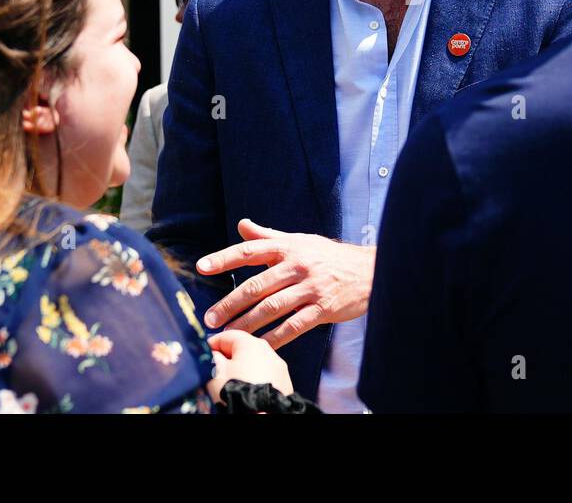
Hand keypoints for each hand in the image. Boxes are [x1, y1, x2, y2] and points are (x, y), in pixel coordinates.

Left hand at [197, 219, 375, 347]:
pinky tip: (259, 346)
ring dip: (247, 323)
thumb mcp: (300, 241)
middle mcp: (298, 265)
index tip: (202, 267)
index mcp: (289, 247)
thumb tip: (242, 224)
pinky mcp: (323, 308)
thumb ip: (269, 236)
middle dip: (230, 303)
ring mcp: (311, 287)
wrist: (369, 271)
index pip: (251, 251)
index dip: (225, 258)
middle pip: (257, 285)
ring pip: (272, 307)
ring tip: (227, 335)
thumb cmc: (329, 257)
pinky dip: (275, 337)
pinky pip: (294, 326)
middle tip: (210, 318)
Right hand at [207, 330, 293, 403]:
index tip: (203, 355)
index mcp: (252, 343)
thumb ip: (212, 357)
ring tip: (229, 384)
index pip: (227, 336)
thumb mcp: (214, 372)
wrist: (261, 416)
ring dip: (242, 370)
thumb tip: (213, 354)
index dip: (211, 344)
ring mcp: (280, 369)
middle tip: (214, 371)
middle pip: (243, 349)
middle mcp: (270, 352)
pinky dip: (254, 381)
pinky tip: (246, 391)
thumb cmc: (236, 392)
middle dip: (227, 358)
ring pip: (255, 364)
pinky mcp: (285, 385)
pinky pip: (265, 377)